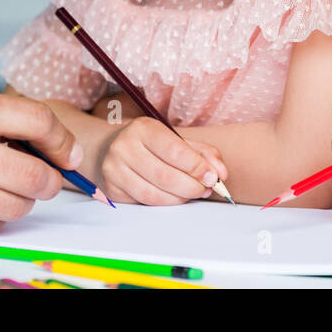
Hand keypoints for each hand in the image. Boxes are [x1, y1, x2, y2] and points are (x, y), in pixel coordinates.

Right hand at [97, 117, 226, 204]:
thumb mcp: (175, 139)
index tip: (214, 177)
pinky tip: (173, 197)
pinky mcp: (112, 189)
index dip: (197, 167)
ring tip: (192, 193)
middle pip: (165, 176)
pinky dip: (165, 203)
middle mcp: (124, 146)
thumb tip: (221, 173)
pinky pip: (144, 203)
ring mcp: (114, 169)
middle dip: (192, 187)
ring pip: (154, 195)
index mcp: (143, 128)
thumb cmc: (150, 145)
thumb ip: (201, 153)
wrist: (110, 149)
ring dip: (180, 199)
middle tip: (206, 189)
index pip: (174, 150)